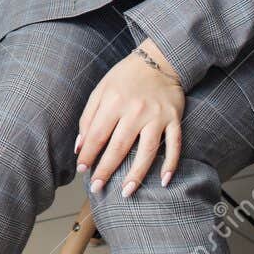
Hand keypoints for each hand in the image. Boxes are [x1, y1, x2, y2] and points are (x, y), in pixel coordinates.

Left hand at [74, 37, 185, 197]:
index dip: (88, 155)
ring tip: (126, 192)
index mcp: (114, 101)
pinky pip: (174, 145)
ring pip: (147, 151)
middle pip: (119, 146)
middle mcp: (136, 110)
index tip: (82, 170)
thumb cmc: (125, 77)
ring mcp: (157, 116)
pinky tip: (164, 180)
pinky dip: (170, 163)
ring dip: (136, 174)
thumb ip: (88, 117)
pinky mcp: (174, 119)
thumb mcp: (101, 90)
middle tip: (97, 188)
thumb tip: (79, 146)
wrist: (158, 60)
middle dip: (106, 170)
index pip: (97, 134)